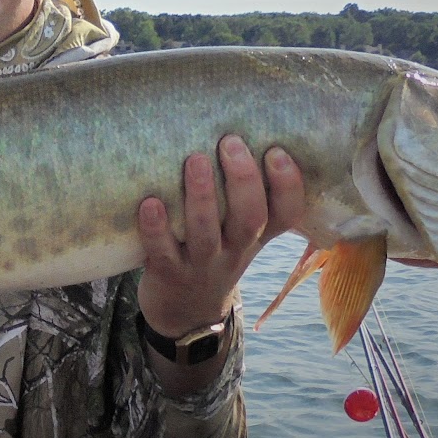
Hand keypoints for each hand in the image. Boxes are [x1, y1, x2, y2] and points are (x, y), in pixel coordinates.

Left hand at [136, 136, 304, 343]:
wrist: (186, 313)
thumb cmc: (213, 251)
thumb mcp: (238, 231)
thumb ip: (242, 193)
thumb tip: (236, 123)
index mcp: (257, 236)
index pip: (286, 214)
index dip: (287, 185)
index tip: (277, 152)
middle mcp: (235, 250)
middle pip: (249, 219)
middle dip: (242, 180)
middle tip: (230, 142)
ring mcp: (202, 264)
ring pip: (206, 233)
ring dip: (201, 196)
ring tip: (194, 160)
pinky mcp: (168, 274)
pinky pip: (162, 251)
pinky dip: (156, 228)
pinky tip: (149, 202)